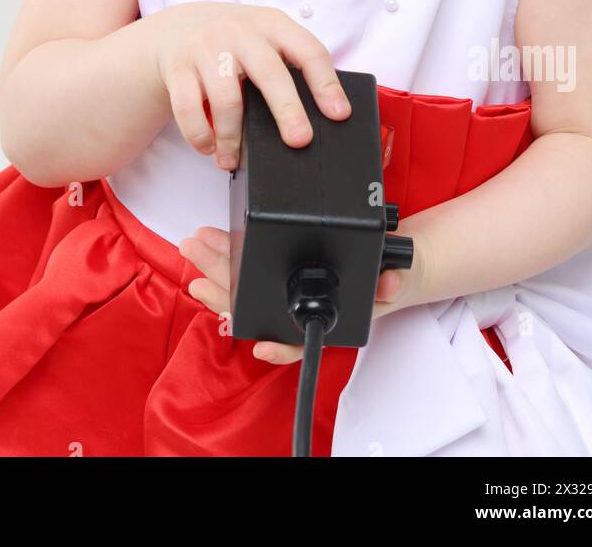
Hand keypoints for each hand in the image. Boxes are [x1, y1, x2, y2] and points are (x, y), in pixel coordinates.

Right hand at [153, 2, 351, 172]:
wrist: (174, 29)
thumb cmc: (232, 43)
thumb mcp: (263, 39)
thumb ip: (289, 64)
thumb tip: (326, 113)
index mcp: (271, 24)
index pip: (307, 50)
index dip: (326, 83)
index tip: (339, 113)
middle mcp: (240, 31)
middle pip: (270, 72)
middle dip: (287, 109)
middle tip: (300, 141)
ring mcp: (206, 46)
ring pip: (228, 98)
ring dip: (232, 138)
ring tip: (232, 159)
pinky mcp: (178, 67)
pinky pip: (188, 108)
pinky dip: (199, 135)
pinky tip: (207, 147)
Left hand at [178, 225, 429, 364]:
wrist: (397, 262)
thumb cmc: (392, 275)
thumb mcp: (397, 275)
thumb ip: (394, 280)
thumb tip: (391, 281)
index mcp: (329, 318)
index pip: (298, 339)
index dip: (278, 346)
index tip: (258, 346)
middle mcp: (303, 309)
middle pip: (257, 306)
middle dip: (223, 284)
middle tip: (197, 258)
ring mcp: (290, 290)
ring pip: (246, 288)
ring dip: (218, 266)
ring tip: (195, 246)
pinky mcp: (283, 266)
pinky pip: (252, 270)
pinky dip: (229, 255)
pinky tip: (212, 244)